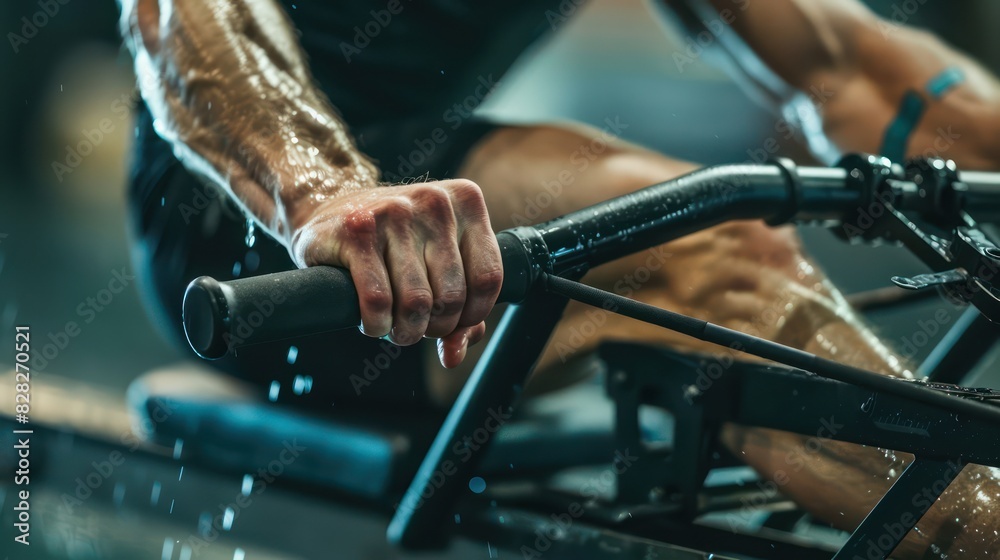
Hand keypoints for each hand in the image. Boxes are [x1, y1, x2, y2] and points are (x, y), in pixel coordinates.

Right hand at [290, 179, 502, 367]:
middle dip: (434, 327)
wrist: (329, 209)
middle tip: (416, 327)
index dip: (472, 316)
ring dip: (404, 331)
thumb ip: (460, 308)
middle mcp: (434, 202)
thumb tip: (455, 354)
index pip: (488, 278)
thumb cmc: (392, 242)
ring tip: (394, 328)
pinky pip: (378, 300)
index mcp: (465, 202)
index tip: (452, 324)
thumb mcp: (435, 261)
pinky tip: (373, 321)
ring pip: (416, 302)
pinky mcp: (356, 231)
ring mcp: (395, 213)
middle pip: (452, 296)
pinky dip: (377, 325)